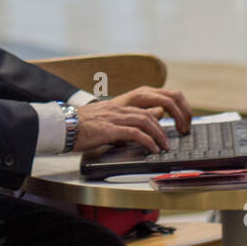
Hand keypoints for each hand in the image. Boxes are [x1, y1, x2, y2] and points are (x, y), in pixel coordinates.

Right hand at [73, 86, 192, 153]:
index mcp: (124, 101)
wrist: (64, 127)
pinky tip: (152, 149)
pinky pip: (133, 133)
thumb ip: (135, 115)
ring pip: (146, 119)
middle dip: (173, 116)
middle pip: (155, 103)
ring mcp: (115, 116)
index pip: (155, 95)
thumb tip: (158, 114)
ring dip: (160, 134)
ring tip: (166, 146)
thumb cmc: (87, 125)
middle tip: (182, 130)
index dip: (173, 105)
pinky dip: (146, 141)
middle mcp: (122, 105)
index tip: (182, 118)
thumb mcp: (115, 117)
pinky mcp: (108, 129)